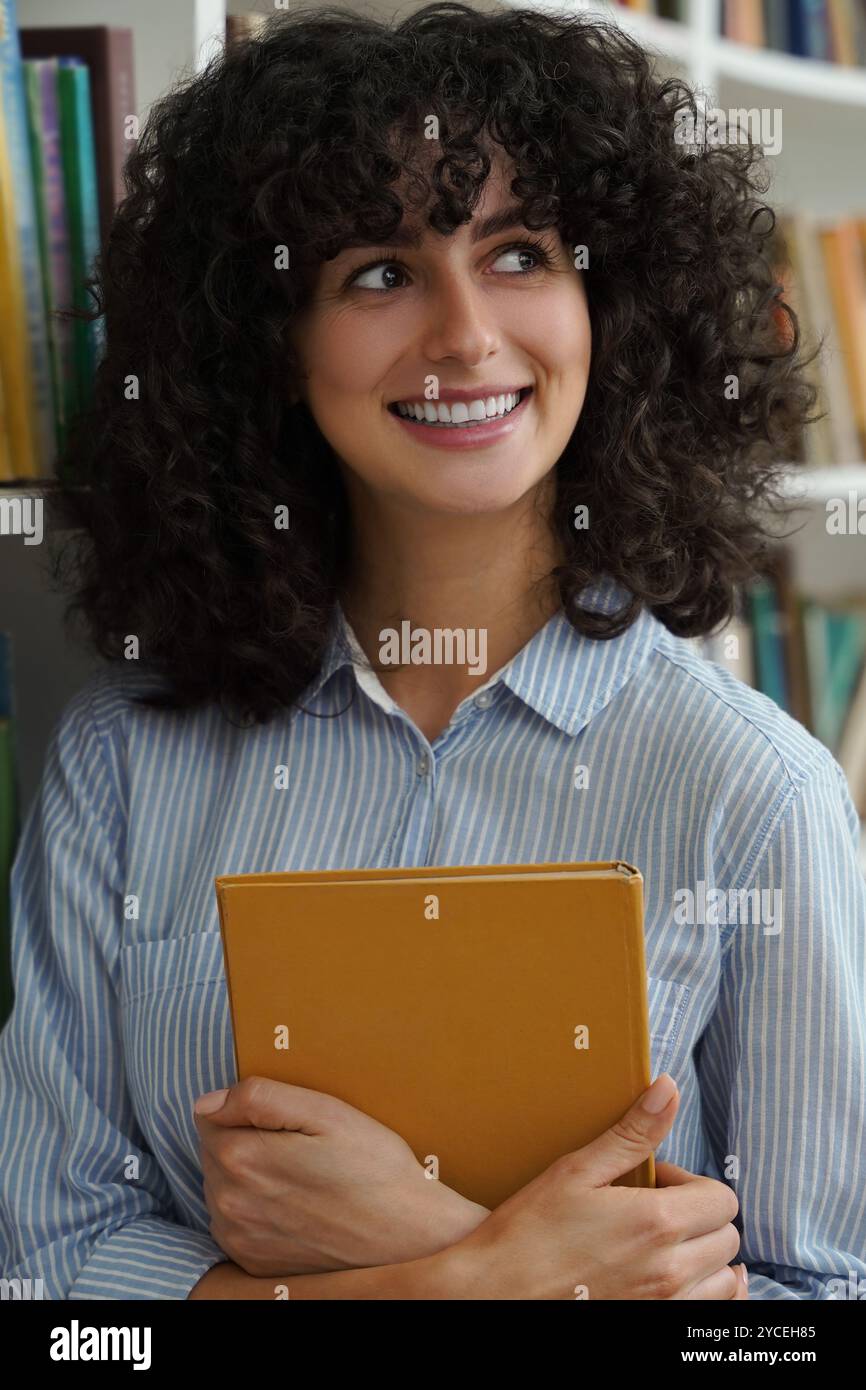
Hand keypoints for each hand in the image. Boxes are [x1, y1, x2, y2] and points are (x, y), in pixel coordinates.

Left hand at [193, 1076, 488, 1276]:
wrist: (407, 1237)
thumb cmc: (374, 1167)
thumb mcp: (327, 1112)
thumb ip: (260, 1098)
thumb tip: (208, 1102)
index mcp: (242, 1157)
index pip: (210, 1114)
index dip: (245, 1109)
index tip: (284, 1119)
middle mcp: (229, 1202)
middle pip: (213, 1150)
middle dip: (244, 1139)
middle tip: (300, 1145)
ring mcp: (239, 1237)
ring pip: (222, 1185)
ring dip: (247, 1175)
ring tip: (300, 1175)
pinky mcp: (251, 1261)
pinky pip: (234, 1220)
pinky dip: (254, 1208)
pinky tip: (294, 1204)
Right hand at [440, 1074, 748, 1299]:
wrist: (495, 1292)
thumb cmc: (529, 1231)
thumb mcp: (577, 1171)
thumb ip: (633, 1133)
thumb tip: (669, 1089)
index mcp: (656, 1222)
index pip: (720, 1198)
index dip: (689, 1182)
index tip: (653, 1182)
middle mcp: (670, 1270)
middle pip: (727, 1236)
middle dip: (698, 1215)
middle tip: (653, 1209)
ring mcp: (664, 1305)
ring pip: (726, 1279)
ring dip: (706, 1256)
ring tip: (664, 1244)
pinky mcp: (653, 1325)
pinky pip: (709, 1313)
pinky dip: (706, 1292)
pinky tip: (677, 1277)